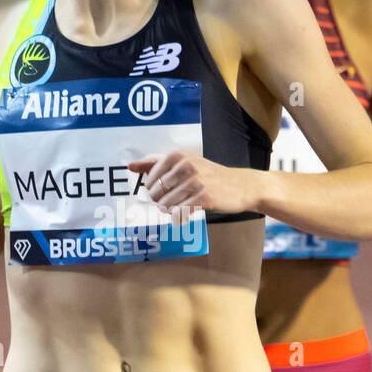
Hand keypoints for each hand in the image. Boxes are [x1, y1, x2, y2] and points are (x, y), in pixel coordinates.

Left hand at [128, 151, 256, 215]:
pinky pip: (180, 212)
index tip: (162, 190)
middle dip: (160, 201)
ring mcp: (196, 182)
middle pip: (156, 192)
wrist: (241, 186)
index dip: (152, 188)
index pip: (150, 177)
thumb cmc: (209, 175)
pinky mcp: (204, 198)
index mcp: (178, 155)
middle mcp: (186, 166)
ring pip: (166, 204)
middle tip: (174, 199)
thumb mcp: (184, 162)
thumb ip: (156, 162)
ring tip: (182, 205)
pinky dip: (180, 215)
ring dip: (170, 209)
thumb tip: (130, 166)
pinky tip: (188, 211)